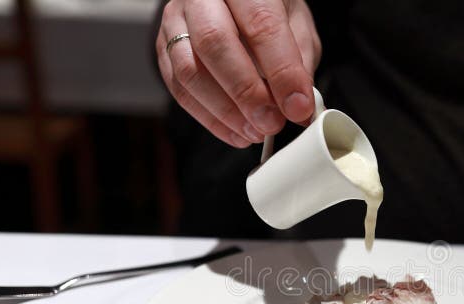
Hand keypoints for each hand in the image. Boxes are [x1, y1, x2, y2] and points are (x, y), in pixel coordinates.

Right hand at [156, 0, 320, 147]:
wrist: (233, 1)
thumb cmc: (268, 9)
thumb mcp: (296, 24)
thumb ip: (299, 61)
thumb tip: (299, 106)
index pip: (262, 25)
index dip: (281, 72)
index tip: (298, 107)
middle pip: (215, 44)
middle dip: (247, 93)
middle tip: (271, 123)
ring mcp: (177, 19)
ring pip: (190, 70)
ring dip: (225, 111)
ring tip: (254, 132)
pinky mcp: (163, 47)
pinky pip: (179, 87)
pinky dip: (209, 118)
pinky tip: (236, 131)